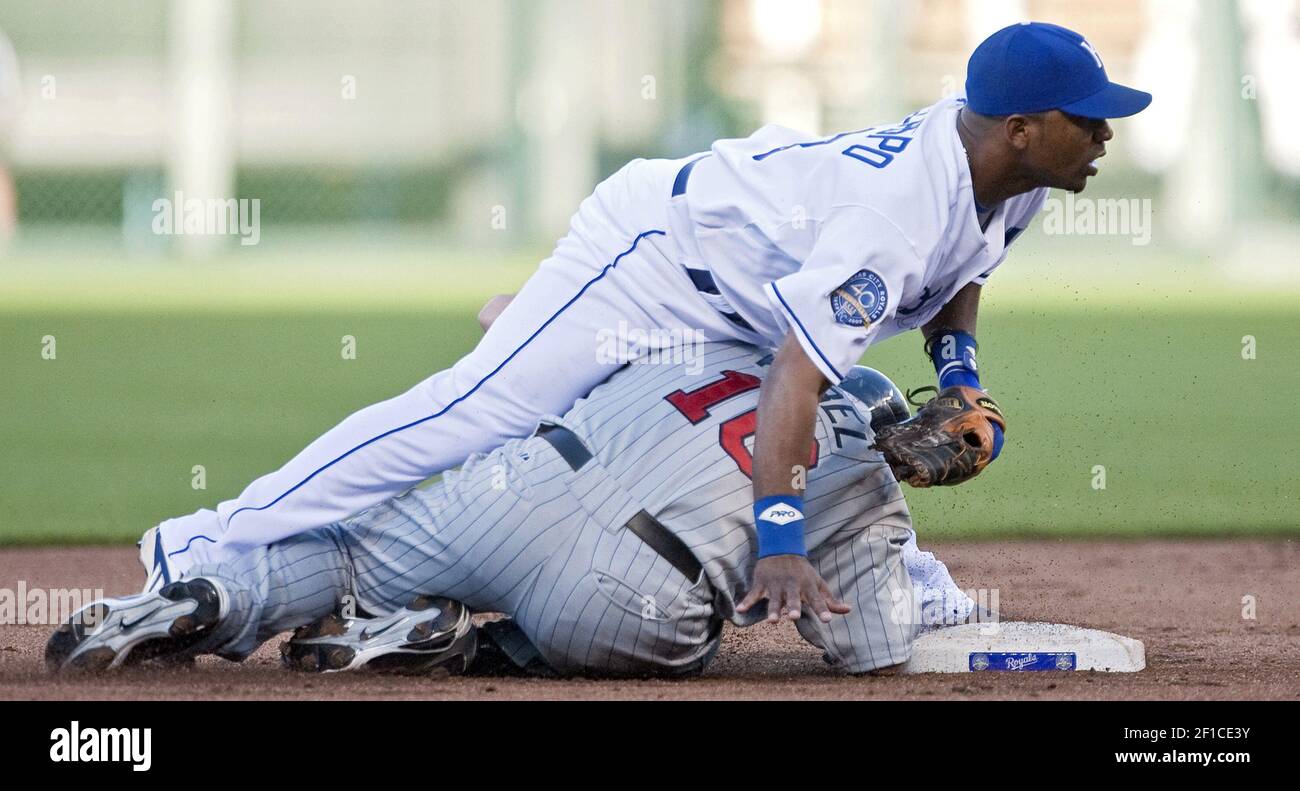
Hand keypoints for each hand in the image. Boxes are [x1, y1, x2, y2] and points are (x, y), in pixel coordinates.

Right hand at [736, 555, 850, 622]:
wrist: (781, 548)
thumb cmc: (802, 571)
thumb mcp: (818, 583)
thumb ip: (830, 599)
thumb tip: (848, 610)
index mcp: (807, 586)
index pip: (816, 600)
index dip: (822, 609)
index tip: (827, 619)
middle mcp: (792, 586)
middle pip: (793, 598)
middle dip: (793, 607)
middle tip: (794, 617)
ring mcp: (775, 584)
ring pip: (773, 598)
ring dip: (772, 608)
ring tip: (772, 621)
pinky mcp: (761, 583)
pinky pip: (753, 594)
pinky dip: (746, 601)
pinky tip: (740, 610)